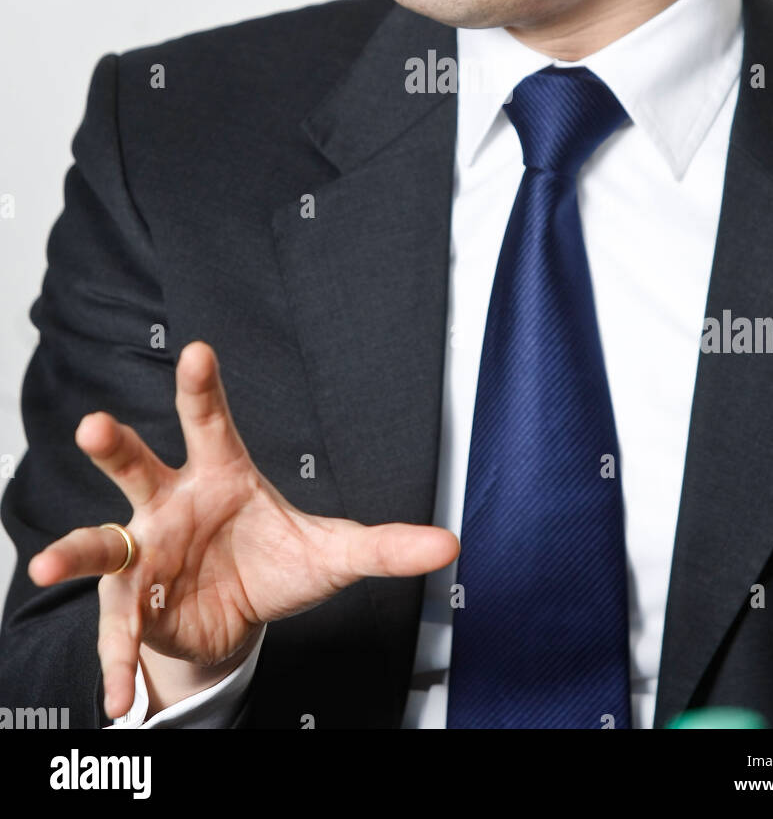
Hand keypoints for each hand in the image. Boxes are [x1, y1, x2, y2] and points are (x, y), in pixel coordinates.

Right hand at [28, 341, 459, 719]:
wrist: (237, 617)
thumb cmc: (276, 562)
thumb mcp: (333, 553)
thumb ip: (386, 546)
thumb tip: (451, 545)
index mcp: (221, 473)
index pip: (210, 421)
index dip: (203, 386)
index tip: (199, 350)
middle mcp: (172, 503)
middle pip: (138, 465)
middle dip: (115, 445)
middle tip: (94, 425)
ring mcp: (145, 552)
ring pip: (103, 542)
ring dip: (73, 552)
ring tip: (45, 566)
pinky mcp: (134, 605)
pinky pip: (119, 633)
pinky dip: (118, 666)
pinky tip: (121, 697)